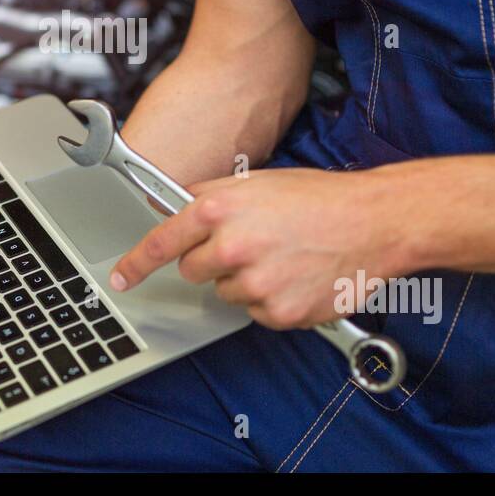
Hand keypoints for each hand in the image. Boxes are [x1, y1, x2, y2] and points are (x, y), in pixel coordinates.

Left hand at [109, 167, 410, 328]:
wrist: (373, 222)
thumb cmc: (320, 198)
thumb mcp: (257, 182)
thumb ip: (212, 199)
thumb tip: (181, 212)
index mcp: (218, 210)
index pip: (162, 242)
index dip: (136, 263)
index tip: (121, 279)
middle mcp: (231, 247)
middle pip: (194, 272)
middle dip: (214, 262)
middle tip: (252, 245)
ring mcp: (255, 283)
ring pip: (227, 294)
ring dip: (247, 281)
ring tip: (283, 256)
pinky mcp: (279, 312)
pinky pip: (258, 313)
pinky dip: (273, 300)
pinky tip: (296, 276)